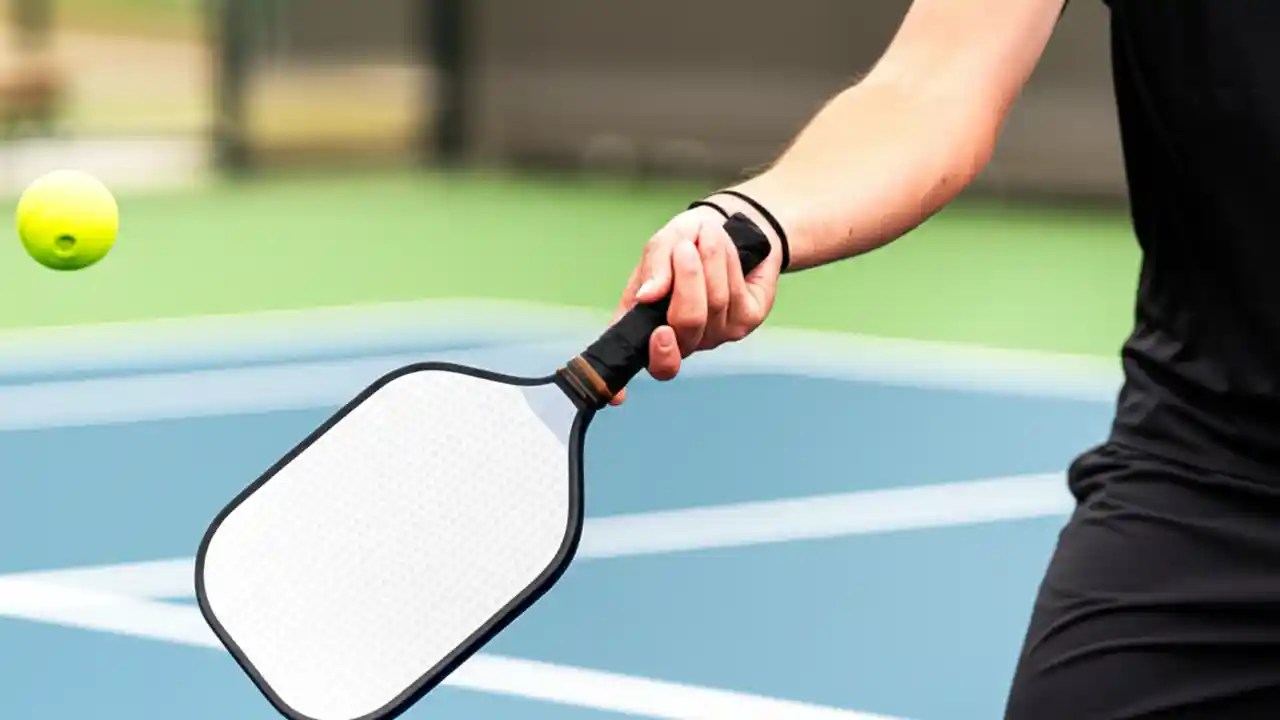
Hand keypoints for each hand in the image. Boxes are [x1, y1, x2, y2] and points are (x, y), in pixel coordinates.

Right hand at [610, 205, 781, 404]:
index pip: (643, 363)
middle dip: (687, 279)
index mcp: (651, 328)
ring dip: (710, 261)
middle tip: (684, 248)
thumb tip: (648, 295)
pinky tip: (722, 247)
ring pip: (714, 304)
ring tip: (705, 236)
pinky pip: (736, 294)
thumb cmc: (685, 242)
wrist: (725, 228)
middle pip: (685, 324)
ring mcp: (717, 333)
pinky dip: (726, 263)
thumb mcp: (662, 245)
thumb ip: (654, 267)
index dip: (627, 383)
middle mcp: (685, 340)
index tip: (631, 377)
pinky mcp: (748, 319)